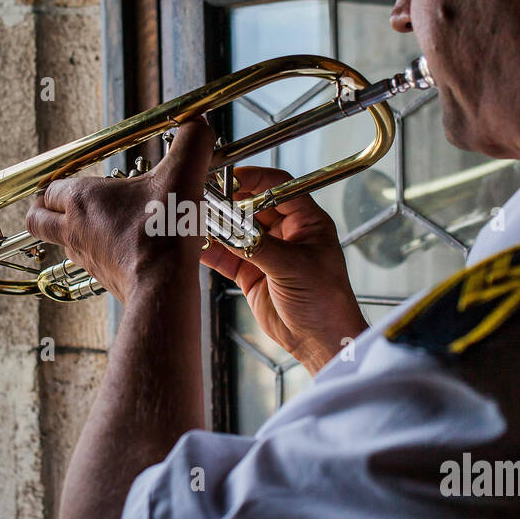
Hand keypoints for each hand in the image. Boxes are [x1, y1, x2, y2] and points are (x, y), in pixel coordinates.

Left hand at [26, 120, 215, 302]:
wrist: (163, 286)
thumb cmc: (163, 233)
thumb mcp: (182, 175)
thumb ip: (190, 144)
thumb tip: (198, 124)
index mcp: (82, 199)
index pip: (49, 188)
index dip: (56, 182)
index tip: (68, 178)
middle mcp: (76, 229)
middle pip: (38, 220)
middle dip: (43, 210)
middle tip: (60, 205)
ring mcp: (86, 258)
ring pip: (62, 243)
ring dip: (72, 232)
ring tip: (98, 222)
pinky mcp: (103, 279)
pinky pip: (89, 264)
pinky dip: (98, 253)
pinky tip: (123, 247)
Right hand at [202, 168, 366, 374]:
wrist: (320, 341)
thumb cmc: (325, 301)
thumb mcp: (294, 267)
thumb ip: (258, 245)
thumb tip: (229, 226)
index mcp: (307, 222)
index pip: (278, 186)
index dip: (254, 178)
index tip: (228, 178)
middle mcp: (286, 233)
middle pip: (251, 206)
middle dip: (228, 203)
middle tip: (205, 199)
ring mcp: (266, 253)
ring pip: (235, 231)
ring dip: (216, 226)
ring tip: (194, 221)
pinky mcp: (250, 273)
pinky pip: (226, 256)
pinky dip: (210, 251)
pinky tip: (195, 246)